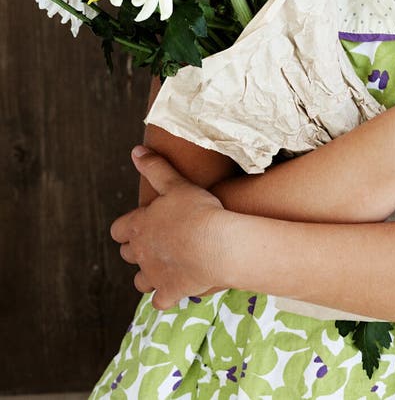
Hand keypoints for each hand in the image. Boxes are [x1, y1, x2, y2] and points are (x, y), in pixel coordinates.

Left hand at [111, 146, 231, 309]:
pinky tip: (175, 288)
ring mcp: (154, 276)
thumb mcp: (176, 183)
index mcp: (138, 227)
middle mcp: (140, 253)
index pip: (118, 229)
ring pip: (140, 280)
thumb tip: (135, 152)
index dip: (127, 227)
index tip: (141, 222)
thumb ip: (155, 168)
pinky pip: (160, 301)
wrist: (217, 245)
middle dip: (137, 249)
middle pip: (127, 254)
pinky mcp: (170, 292)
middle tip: (156, 240)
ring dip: (147, 274)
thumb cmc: (197, 211)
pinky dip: (165, 296)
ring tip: (163, 265)